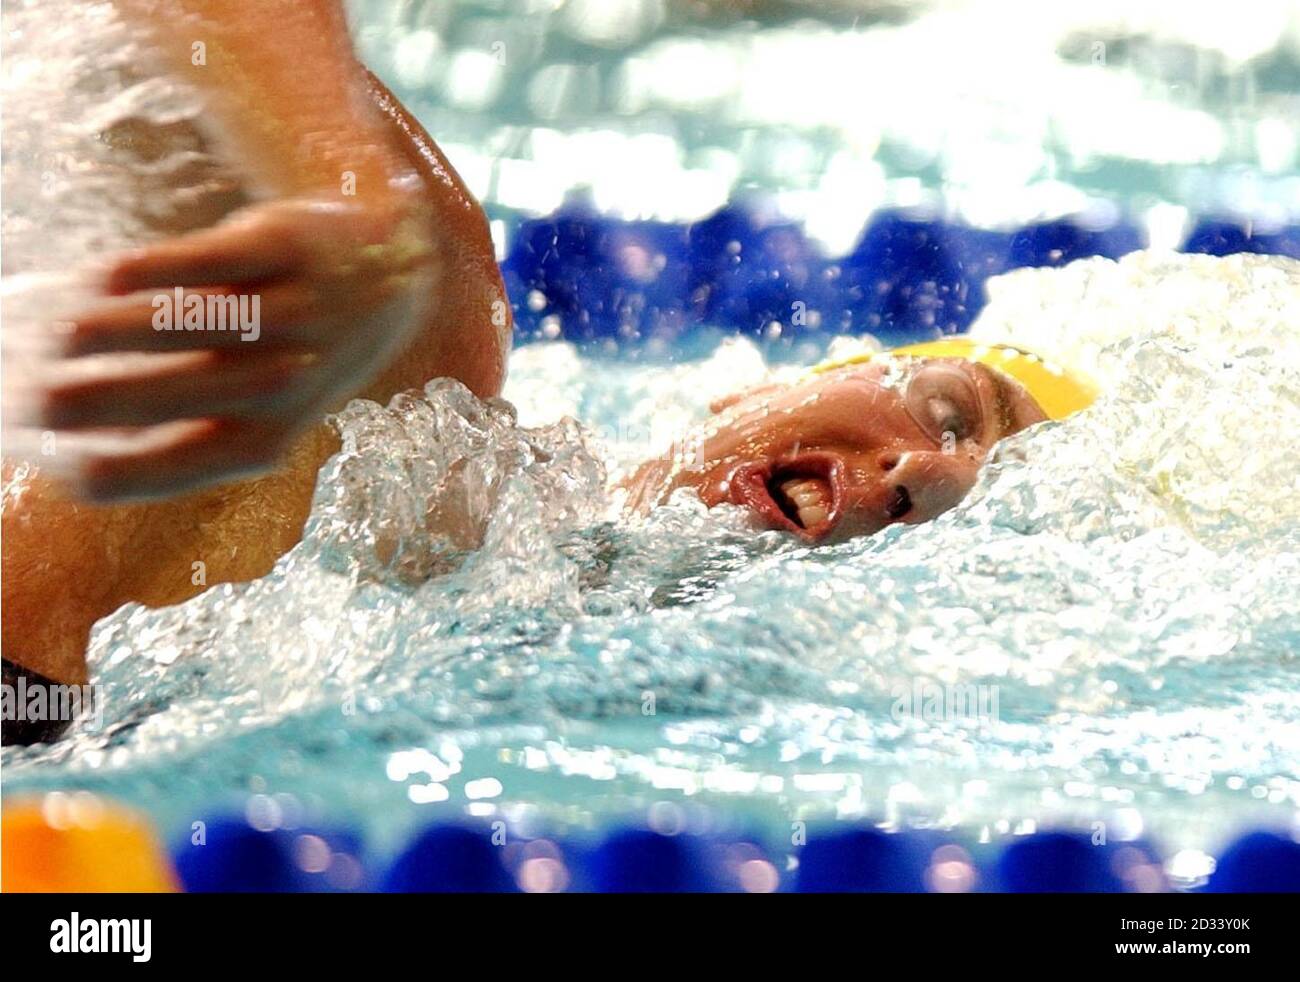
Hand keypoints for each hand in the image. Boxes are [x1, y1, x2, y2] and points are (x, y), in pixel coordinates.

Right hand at [24, 195, 435, 500]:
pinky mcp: (286, 246)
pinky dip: (153, 269)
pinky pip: (211, 260)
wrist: (391, 277)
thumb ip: (177, 435)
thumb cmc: (293, 358)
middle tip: (22, 395)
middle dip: (83, 400)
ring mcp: (290, 314)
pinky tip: (104, 277)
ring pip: (186, 325)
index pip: (159, 471)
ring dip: (111, 331)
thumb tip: (68, 461)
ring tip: (54, 333)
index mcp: (258, 443)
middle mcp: (280, 387)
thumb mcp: (254, 416)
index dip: (86, 465)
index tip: (32, 449)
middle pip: (164, 399)